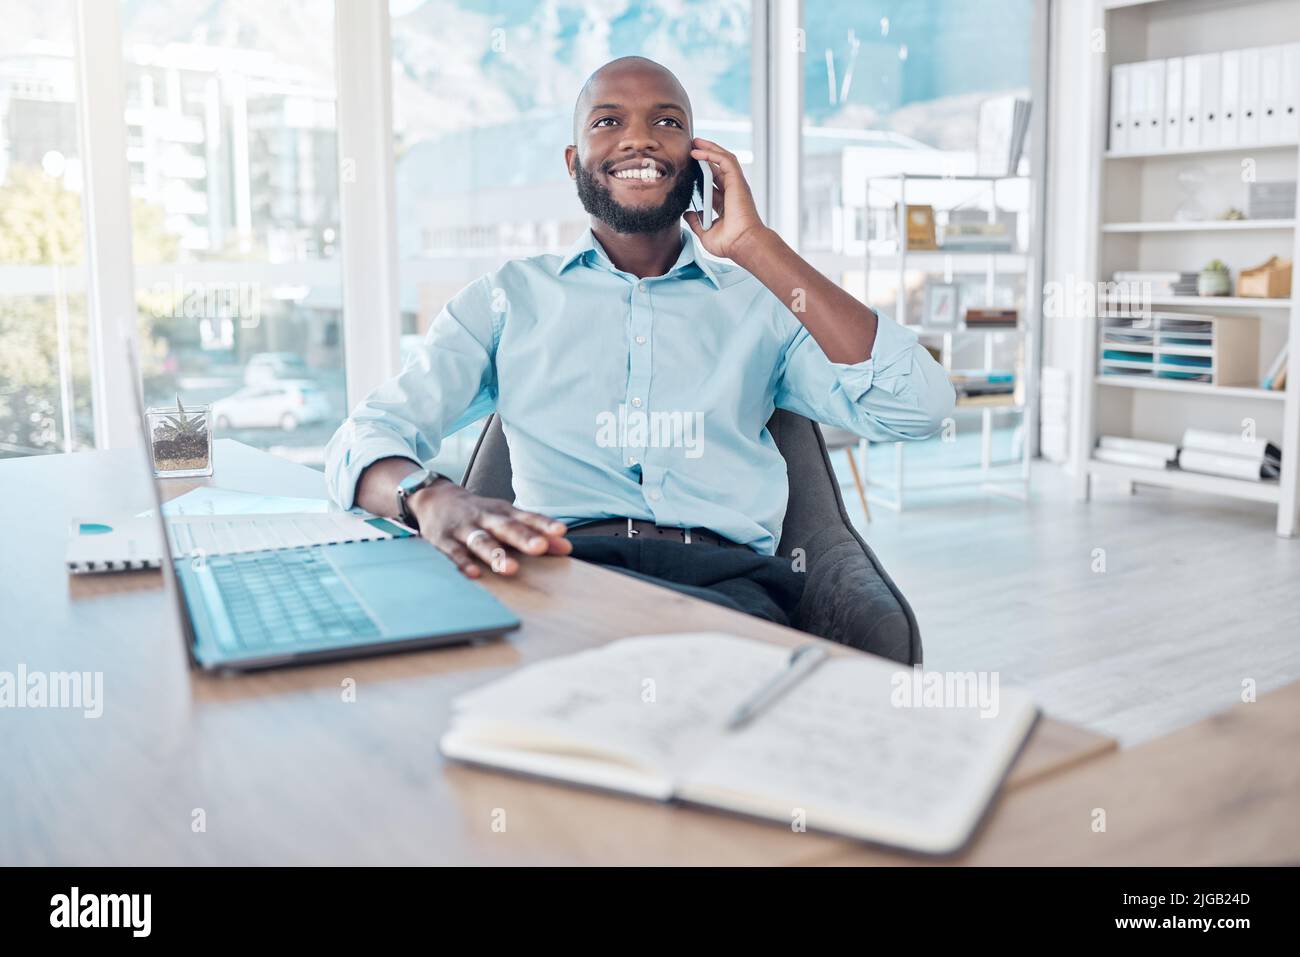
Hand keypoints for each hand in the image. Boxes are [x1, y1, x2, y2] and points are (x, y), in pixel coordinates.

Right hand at [407, 481, 571, 577]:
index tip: (561, 532)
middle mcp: (485, 518)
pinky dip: (464, 562)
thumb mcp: (506, 517)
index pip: (527, 517)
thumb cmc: (480, 513)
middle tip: (540, 547)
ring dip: (496, 554)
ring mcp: (464, 528)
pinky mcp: (444, 540)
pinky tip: (474, 573)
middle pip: (506, 527)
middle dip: (523, 538)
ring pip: (481, 541)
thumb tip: (566, 547)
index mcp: (503, 512)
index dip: (544, 524)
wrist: (434, 498)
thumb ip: (536, 532)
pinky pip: (454, 552)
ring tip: (511, 568)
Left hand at [683, 137, 769, 260]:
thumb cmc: (730, 243)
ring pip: (723, 159)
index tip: (688, 167)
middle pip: (718, 167)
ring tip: (694, 142)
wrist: (743, 244)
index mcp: (726, 203)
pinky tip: (697, 152)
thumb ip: (695, 223)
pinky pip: (725, 160)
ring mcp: (736, 185)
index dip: (701, 173)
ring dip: (709, 149)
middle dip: (706, 155)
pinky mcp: (737, 181)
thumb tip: (687, 214)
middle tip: (691, 147)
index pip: (713, 183)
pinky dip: (711, 154)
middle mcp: (732, 192)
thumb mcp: (706, 233)